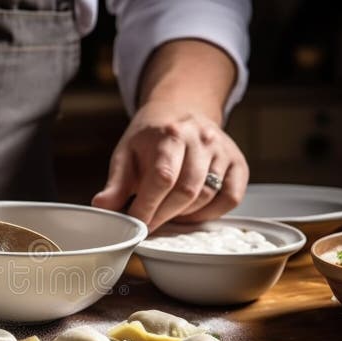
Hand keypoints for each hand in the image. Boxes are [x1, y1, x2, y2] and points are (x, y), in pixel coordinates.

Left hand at [92, 101, 247, 230]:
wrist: (180, 113)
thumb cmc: (150, 139)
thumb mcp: (126, 154)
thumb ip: (116, 184)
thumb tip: (102, 207)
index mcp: (170, 134)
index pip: (162, 177)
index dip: (148, 206)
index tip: (135, 225)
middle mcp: (201, 139)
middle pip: (186, 191)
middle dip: (163, 215)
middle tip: (148, 225)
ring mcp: (223, 151)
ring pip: (208, 196)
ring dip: (184, 215)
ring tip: (165, 214)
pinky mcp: (238, 163)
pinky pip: (230, 198)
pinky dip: (210, 214)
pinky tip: (191, 212)